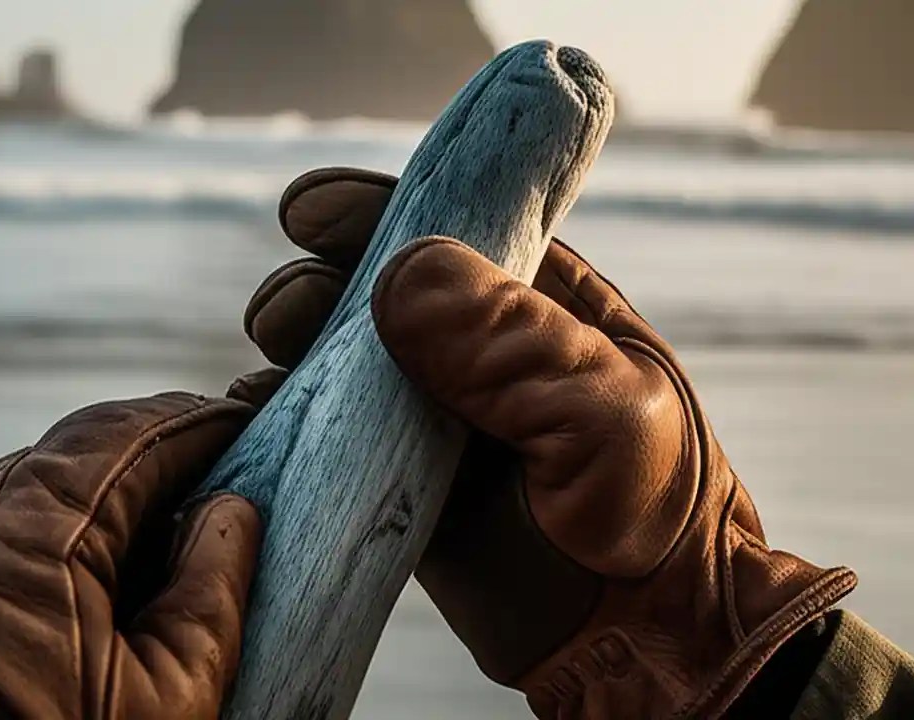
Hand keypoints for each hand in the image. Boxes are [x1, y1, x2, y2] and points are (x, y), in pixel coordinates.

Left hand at [0, 384, 279, 718]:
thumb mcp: (163, 701)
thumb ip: (208, 595)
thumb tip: (231, 514)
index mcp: (34, 533)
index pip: (130, 436)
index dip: (195, 424)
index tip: (243, 421)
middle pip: (68, 454)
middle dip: (144, 454)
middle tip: (207, 470)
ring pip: (12, 494)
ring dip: (83, 498)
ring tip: (147, 532)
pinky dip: (25, 542)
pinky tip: (64, 587)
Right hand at [247, 167, 856, 718]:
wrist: (642, 637)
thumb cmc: (653, 510)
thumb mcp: (602, 411)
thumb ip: (510, 344)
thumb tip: (399, 277)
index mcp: (543, 303)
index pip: (451, 227)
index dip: (374, 211)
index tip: (307, 212)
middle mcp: (481, 351)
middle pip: (376, 290)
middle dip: (317, 287)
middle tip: (280, 313)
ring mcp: (436, 418)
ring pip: (344, 363)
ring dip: (294, 353)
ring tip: (266, 368)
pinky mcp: (402, 485)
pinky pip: (333, 442)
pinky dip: (290, 426)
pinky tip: (260, 422)